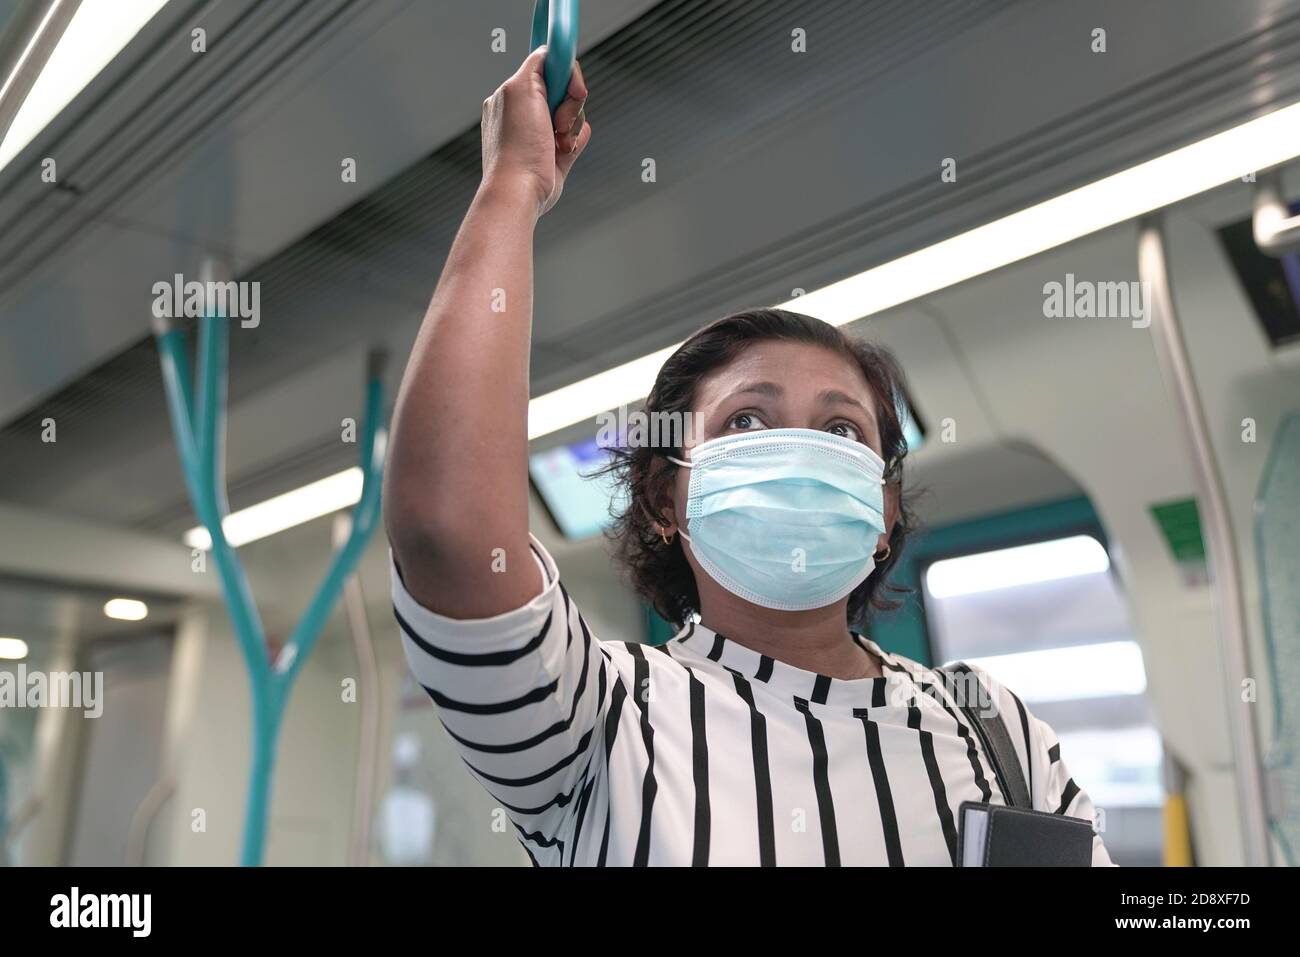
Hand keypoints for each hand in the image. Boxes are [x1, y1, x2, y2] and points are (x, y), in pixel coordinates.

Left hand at [480, 46, 589, 216]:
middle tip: (556, 121)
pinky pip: (578, 136)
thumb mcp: (521, 88)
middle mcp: (526, 112)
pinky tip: (563, 152)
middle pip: (565, 91)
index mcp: (513, 94)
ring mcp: (541, 134)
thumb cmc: (517, 146)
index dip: (564, 74)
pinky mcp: (556, 154)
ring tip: (557, 143)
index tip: (571, 87)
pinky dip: (576, 141)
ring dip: (572, 126)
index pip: (547, 68)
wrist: (520, 189)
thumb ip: (537, 63)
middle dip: (569, 105)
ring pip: (574, 114)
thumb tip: (551, 53)